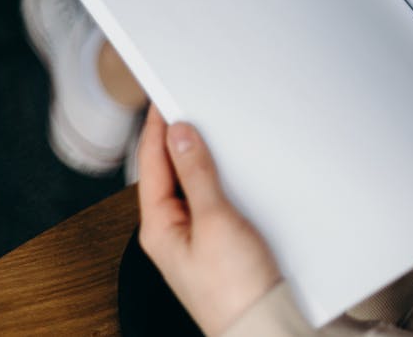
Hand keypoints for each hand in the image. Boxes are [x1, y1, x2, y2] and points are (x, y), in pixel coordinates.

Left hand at [137, 105, 281, 335]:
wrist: (262, 325)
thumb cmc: (234, 288)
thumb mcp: (215, 220)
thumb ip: (198, 174)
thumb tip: (180, 135)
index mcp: (158, 227)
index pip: (150, 164)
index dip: (156, 129)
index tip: (163, 99)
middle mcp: (171, 233)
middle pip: (167, 173)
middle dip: (176, 140)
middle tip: (187, 107)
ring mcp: (194, 239)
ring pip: (191, 187)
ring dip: (199, 160)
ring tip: (207, 131)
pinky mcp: (218, 244)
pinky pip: (210, 202)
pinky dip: (216, 180)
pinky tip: (230, 171)